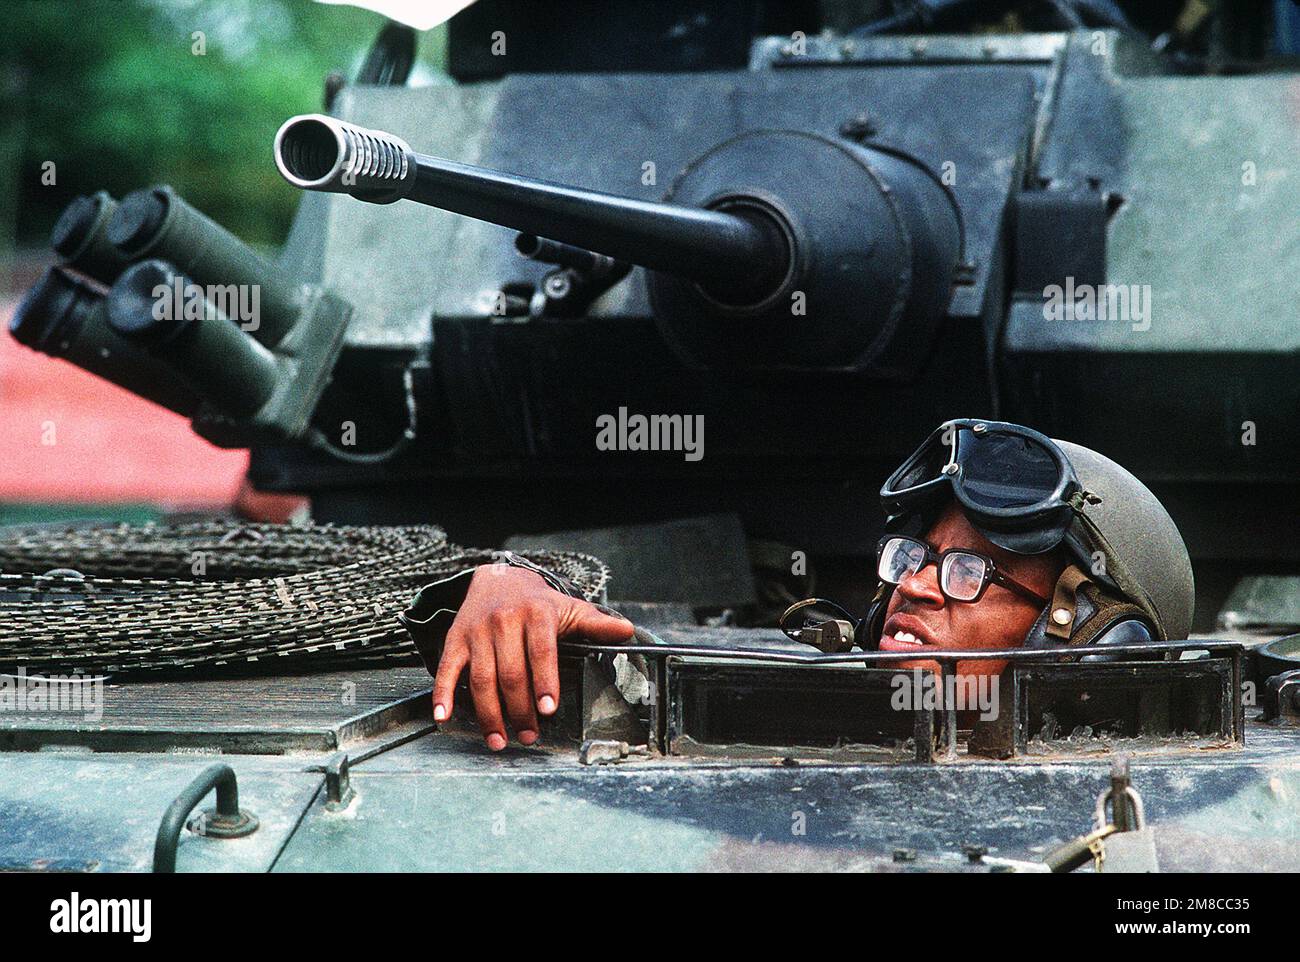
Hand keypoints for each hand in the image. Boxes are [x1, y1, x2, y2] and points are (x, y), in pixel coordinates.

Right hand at [432, 564, 633, 749]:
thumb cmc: (538, 603)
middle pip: (511, 673)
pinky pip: (446, 669)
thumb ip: (596, 624)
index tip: (549, 709)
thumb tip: (627, 632)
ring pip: (481, 678)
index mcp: (536, 613)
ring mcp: (477, 631)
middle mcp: (504, 620)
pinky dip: (442, 694)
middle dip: (520, 709)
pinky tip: (444, 717)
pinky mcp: (455, 640)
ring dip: (489, 714)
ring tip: (499, 740)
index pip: (541, 651)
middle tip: (529, 736)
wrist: (497, 579)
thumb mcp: (569, 608)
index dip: (545, 681)